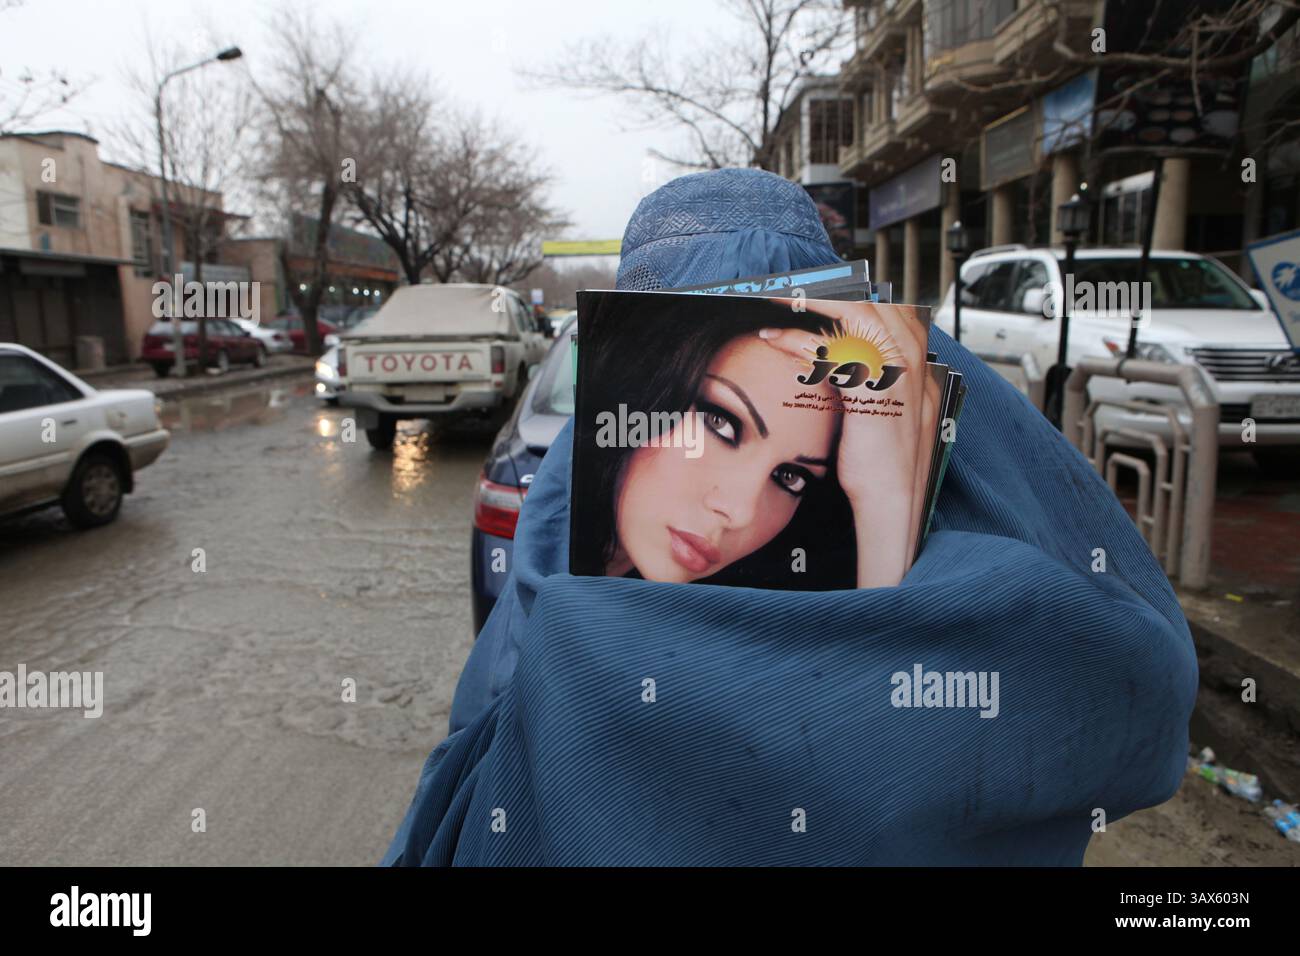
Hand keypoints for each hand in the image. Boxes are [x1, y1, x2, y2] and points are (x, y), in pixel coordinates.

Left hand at [760, 301, 930, 585]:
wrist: (892, 508)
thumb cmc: (880, 472)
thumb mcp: (881, 420)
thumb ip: (871, 386)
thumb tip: (841, 364)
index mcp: (920, 372)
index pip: (893, 313)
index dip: (854, 296)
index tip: (818, 289)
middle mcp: (917, 368)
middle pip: (878, 304)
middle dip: (831, 288)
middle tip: (791, 286)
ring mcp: (901, 379)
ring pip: (860, 315)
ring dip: (814, 301)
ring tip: (779, 298)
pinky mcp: (877, 395)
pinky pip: (835, 351)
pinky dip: (799, 340)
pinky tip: (772, 339)